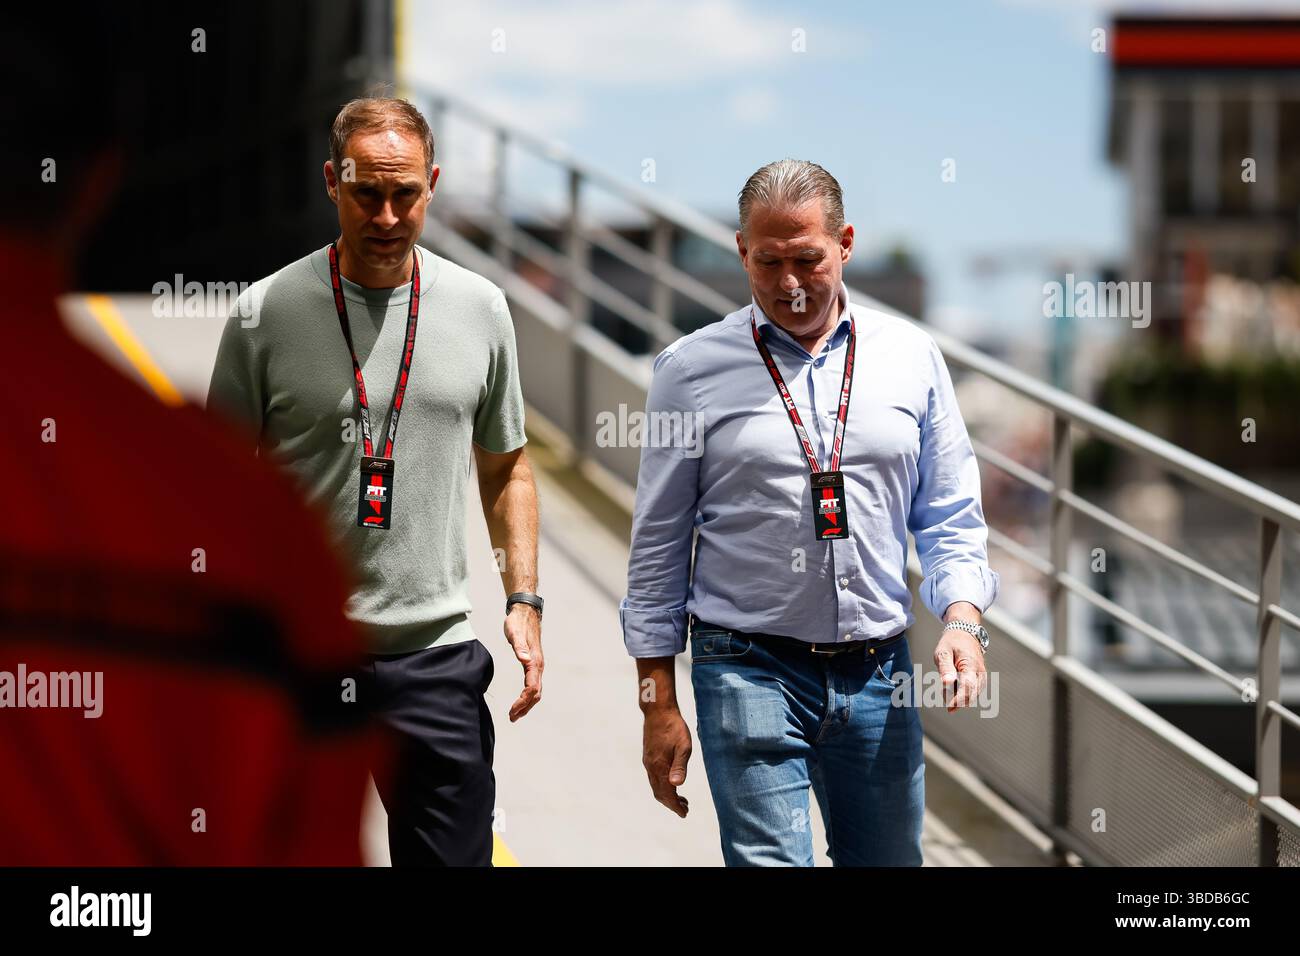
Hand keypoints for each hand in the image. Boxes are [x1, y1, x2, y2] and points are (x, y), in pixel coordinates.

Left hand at [503, 603, 542, 721]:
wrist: (525, 612)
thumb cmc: (518, 622)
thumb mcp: (514, 633)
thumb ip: (519, 647)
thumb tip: (524, 660)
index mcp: (535, 661)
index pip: (531, 688)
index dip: (522, 701)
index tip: (512, 711)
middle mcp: (538, 665)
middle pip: (535, 693)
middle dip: (525, 707)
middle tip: (512, 718)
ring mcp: (537, 665)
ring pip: (536, 691)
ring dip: (527, 704)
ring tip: (515, 714)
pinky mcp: (534, 664)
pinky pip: (533, 684)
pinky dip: (527, 696)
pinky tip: (521, 700)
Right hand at [642, 706, 691, 816]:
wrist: (658, 711)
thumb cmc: (674, 727)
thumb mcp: (683, 746)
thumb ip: (680, 766)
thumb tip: (677, 785)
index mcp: (659, 766)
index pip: (667, 794)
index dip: (675, 806)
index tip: (684, 814)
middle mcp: (651, 767)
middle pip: (660, 793)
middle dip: (672, 804)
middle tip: (685, 809)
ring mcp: (648, 762)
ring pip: (655, 786)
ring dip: (667, 795)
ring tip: (681, 799)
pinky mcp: (648, 757)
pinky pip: (653, 778)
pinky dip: (662, 786)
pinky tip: (671, 782)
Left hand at [934, 626, 985, 712]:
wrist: (964, 634)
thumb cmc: (951, 643)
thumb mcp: (943, 652)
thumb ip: (945, 668)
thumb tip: (947, 684)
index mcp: (971, 665)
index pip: (968, 687)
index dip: (959, 699)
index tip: (949, 707)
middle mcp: (980, 673)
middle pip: (971, 695)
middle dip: (956, 700)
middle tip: (942, 695)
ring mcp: (981, 677)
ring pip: (972, 696)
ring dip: (958, 697)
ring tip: (945, 687)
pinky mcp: (979, 680)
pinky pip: (972, 693)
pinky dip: (961, 693)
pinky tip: (952, 688)